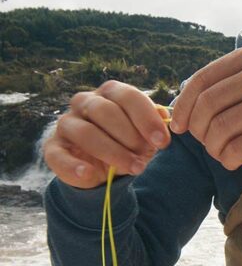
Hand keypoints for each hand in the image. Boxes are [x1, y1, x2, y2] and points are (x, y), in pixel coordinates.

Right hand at [44, 80, 170, 188]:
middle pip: (106, 111)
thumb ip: (155, 122)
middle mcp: (85, 102)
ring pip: (86, 133)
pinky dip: (74, 166)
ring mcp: (67, 123)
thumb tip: (164, 118)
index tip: (162, 141)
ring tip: (135, 168)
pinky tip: (89, 173)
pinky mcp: (53, 147)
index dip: (146, 118)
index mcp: (110, 92)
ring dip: (113, 152)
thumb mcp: (145, 131)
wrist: (102, 164)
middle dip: (130, 136)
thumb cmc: (128, 140)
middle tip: (147, 156)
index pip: (128, 96)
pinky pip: (58, 156)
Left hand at [169, 44, 241, 169]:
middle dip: (197, 129)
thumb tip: (183, 103)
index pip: (202, 79)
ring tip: (221, 151)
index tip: (179, 125)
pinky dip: (228, 159)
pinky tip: (234, 159)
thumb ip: (229, 82)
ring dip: (213, 147)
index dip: (183, 106)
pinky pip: (238, 148)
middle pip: (208, 105)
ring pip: (220, 129)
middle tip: (204, 141)